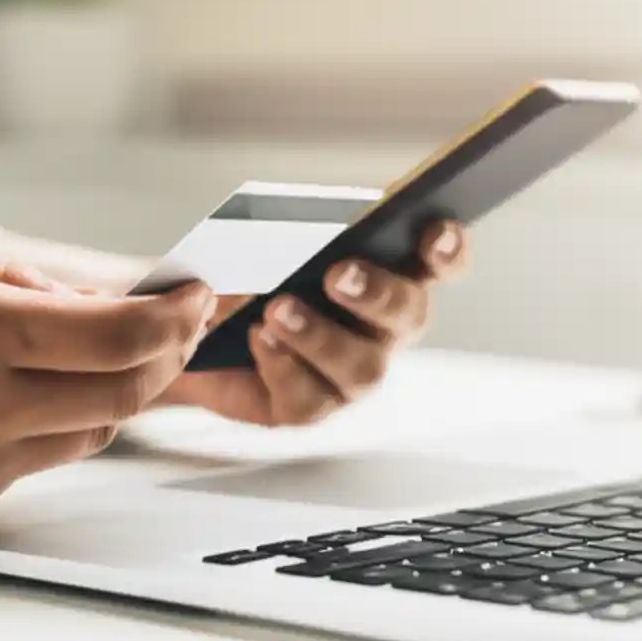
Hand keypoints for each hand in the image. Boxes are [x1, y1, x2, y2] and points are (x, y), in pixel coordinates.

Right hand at [0, 231, 215, 523]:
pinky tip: (34, 389)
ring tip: (108, 352)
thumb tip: (70, 299)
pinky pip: (38, 461)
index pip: (121, 334)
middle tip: (175, 323)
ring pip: (92, 433)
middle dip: (165, 354)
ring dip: (116, 392)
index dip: (175, 314)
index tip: (198, 294)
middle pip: (127, 393)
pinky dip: (57, 422)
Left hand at [159, 221, 468, 425]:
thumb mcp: (257, 245)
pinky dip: (282, 365)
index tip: (433, 232)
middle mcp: (381, 330)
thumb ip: (282, 238)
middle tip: (337, 274)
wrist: (193, 333)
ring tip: (278, 311)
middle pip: (409, 315)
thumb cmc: (242, 281)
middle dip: (377, 294)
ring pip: (362, 366)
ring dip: (321, 336)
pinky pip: (309, 399)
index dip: (448, 250)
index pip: (439, 263)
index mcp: (387, 276)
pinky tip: (259, 339)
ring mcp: (350, 374)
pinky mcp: (310, 407)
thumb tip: (274, 249)